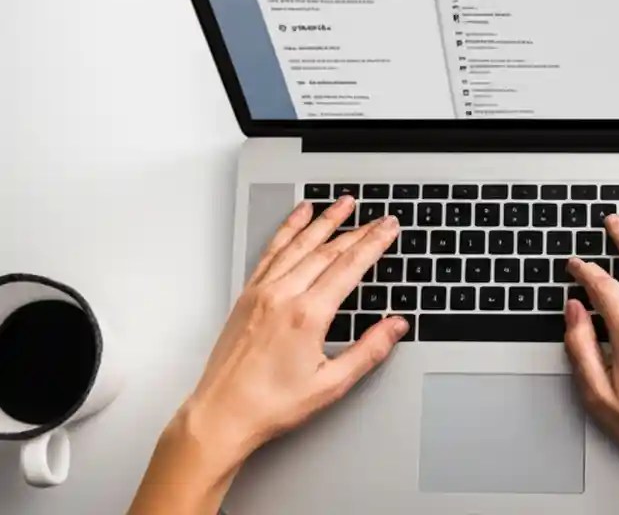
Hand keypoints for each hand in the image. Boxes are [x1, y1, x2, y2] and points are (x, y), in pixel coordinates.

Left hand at [130, 198, 406, 514]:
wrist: (222, 415)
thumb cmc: (271, 404)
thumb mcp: (332, 384)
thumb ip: (368, 350)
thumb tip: (395, 326)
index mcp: (307, 315)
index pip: (349, 267)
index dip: (373, 243)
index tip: (389, 228)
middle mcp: (283, 296)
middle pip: (328, 250)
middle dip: (357, 230)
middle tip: (379, 216)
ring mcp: (262, 292)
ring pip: (299, 244)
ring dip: (324, 220)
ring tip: (343, 203)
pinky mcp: (247, 296)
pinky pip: (271, 252)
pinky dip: (287, 230)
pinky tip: (298, 217)